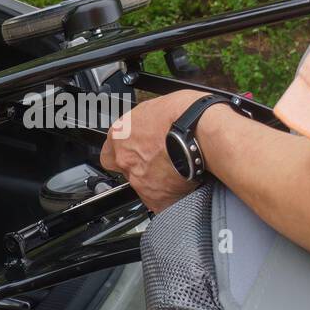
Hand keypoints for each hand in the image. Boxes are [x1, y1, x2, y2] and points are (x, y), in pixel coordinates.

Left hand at [99, 89, 204, 212]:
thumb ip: (143, 123)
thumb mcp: (154, 106)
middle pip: (125, 170)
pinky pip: (159, 202)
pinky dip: (168, 196)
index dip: (123, 152)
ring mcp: (139, 181)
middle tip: (160, 159)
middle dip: (140, 167)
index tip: (134, 151)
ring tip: (177, 168)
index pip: (108, 152)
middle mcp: (125, 160)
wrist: (200, 131)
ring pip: (142, 186)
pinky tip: (182, 183)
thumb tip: (147, 124)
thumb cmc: (183, 114)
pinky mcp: (157, 199)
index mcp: (120, 135)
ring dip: (155, 180)